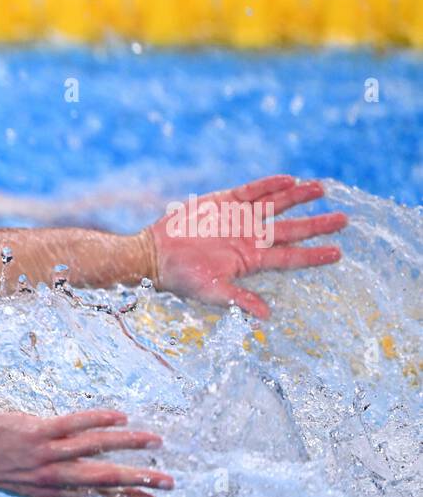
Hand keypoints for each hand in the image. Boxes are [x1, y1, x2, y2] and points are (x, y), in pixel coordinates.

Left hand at [0, 410, 170, 496]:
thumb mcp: (18, 481)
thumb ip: (45, 479)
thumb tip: (69, 471)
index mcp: (49, 494)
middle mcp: (51, 479)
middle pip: (105, 480)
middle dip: (140, 482)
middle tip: (170, 483)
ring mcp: (44, 456)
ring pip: (96, 451)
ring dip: (130, 445)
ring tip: (157, 442)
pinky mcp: (34, 432)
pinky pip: (73, 425)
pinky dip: (99, 419)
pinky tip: (121, 415)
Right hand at [145, 175, 345, 318]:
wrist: (153, 254)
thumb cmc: (180, 278)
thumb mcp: (210, 292)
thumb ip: (238, 300)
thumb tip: (265, 316)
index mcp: (250, 260)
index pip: (290, 257)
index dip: (313, 255)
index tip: (337, 253)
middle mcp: (250, 237)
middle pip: (291, 229)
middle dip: (317, 224)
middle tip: (343, 219)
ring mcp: (239, 218)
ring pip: (276, 205)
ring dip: (298, 197)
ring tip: (321, 188)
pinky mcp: (224, 201)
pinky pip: (252, 190)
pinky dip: (269, 184)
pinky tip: (288, 179)